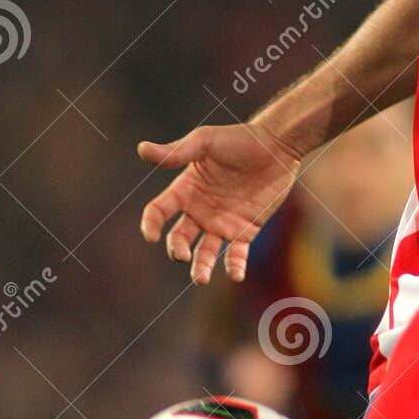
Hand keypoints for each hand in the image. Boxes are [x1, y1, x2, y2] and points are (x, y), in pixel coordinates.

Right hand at [137, 120, 300, 283]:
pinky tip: (236, 275)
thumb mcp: (205, 142)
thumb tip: (142, 149)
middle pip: (179, 238)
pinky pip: (236, 255)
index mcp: (184, 190)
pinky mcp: (245, 230)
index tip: (151, 236)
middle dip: (177, 250)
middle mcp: (199, 210)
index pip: (158, 212)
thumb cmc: (239, 139)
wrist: (277, 146)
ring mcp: (222, 223)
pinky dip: (234, 267)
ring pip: (204, 253)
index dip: (150, 224)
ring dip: (200, 268)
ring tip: (201, 279)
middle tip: (183, 255)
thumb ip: (177, 152)